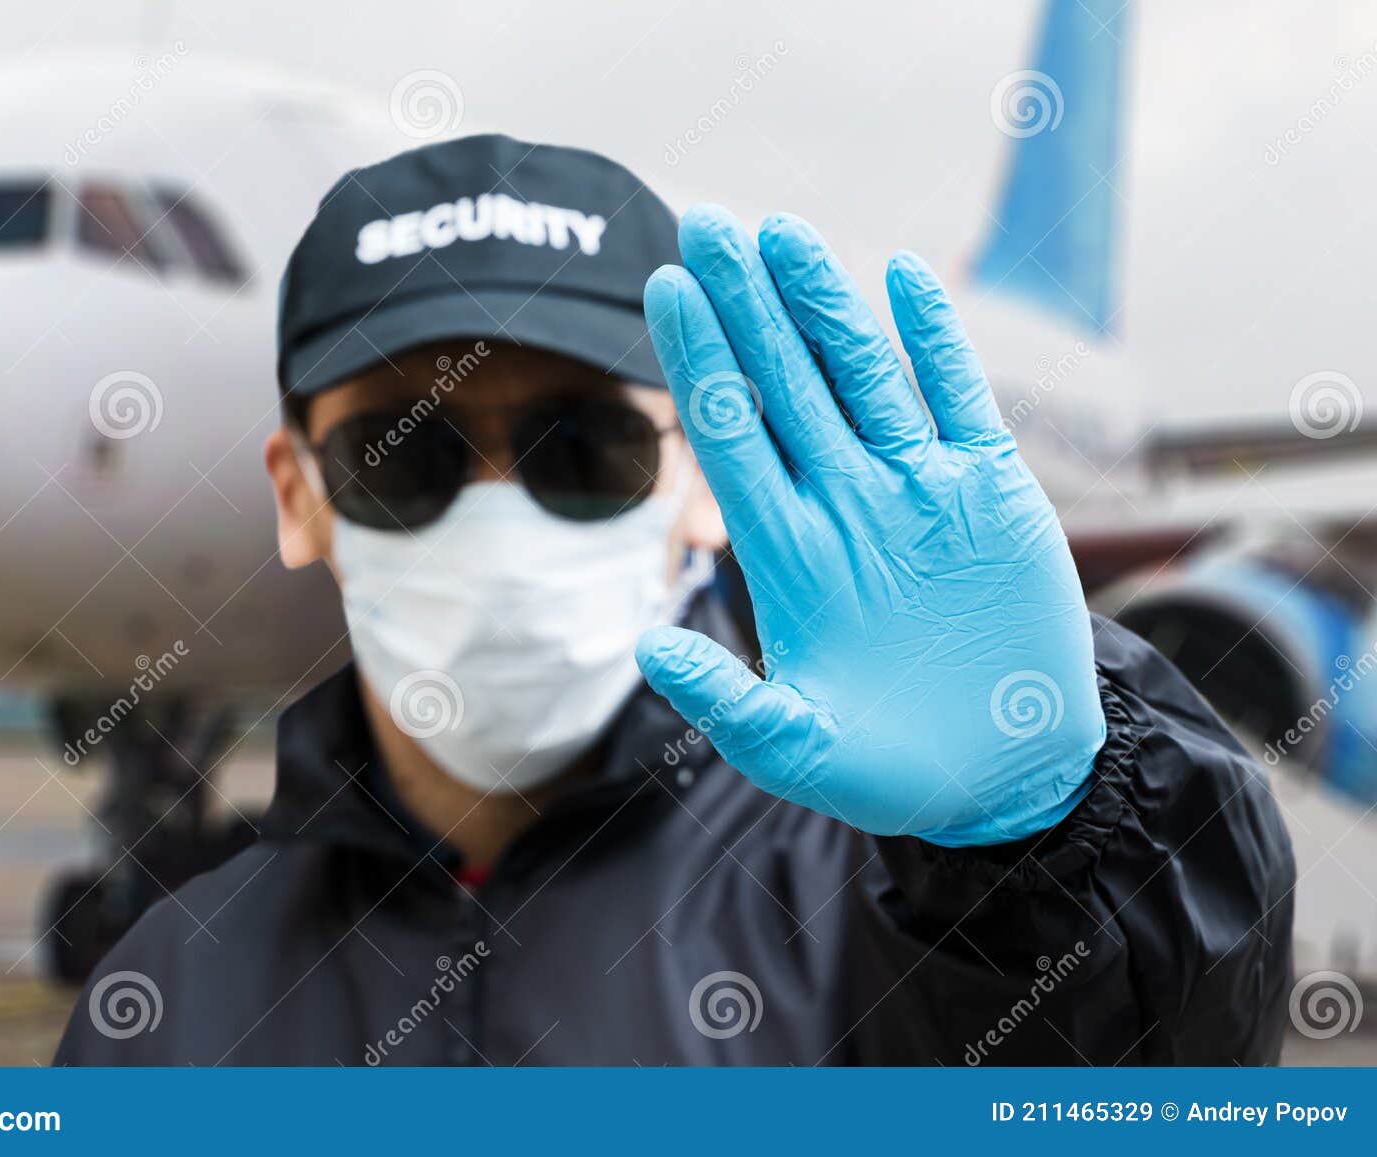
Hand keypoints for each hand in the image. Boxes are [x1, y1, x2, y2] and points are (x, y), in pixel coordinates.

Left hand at [636, 206, 1104, 846]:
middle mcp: (846, 504)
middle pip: (785, 383)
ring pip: (863, 374)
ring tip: (784, 229)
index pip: (732, 436)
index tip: (667, 287)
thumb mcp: (801, 751)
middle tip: (708, 218)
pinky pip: (959, 399)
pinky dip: (936, 341)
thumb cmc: (895, 771)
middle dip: (747, 304)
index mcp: (791, 554)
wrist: (1007, 774)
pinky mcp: (993, 492)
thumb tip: (646, 645)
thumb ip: (727, 702)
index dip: (701, 362)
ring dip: (825, 301)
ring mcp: (918, 490)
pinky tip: (905, 276)